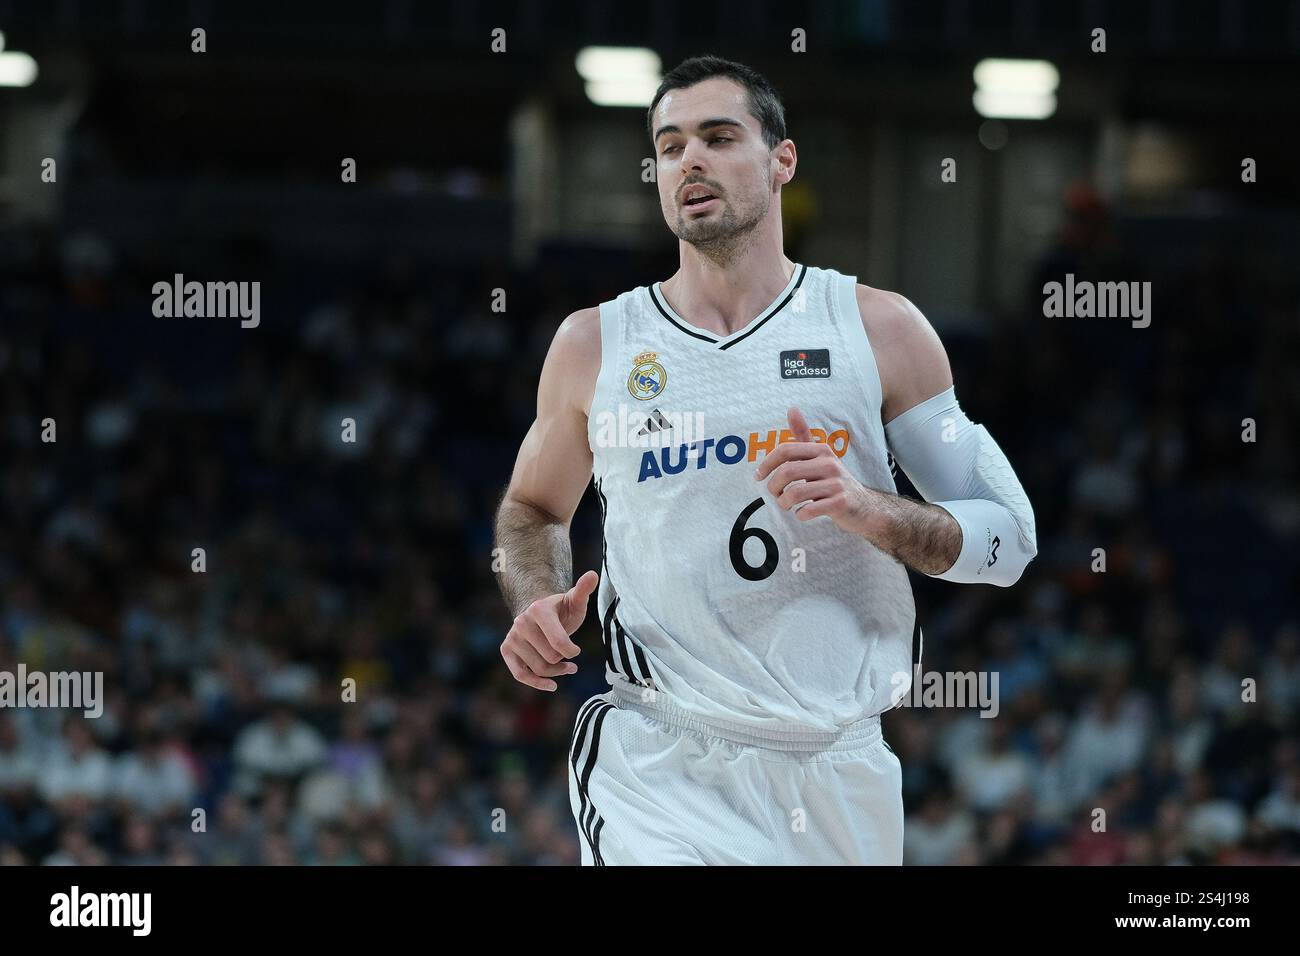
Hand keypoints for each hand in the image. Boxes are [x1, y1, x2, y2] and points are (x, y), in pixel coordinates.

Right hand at [501, 569, 596, 691]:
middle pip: (550, 658)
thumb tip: (593, 575)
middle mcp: (521, 622)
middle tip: (569, 656)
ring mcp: (512, 636)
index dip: (572, 650)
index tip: (576, 650)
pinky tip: (552, 686)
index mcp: (539, 609)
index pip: (559, 643)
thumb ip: (583, 590)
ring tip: (564, 667)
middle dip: (563, 660)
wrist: (539, 614)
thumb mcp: (575, 601)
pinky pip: (520, 674)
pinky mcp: (506, 649)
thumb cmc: (562, 610)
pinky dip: (536, 683)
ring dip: (556, 672)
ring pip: (539, 669)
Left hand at [754, 407, 873, 535]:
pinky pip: (809, 510)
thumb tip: (792, 408)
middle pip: (787, 472)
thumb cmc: (833, 480)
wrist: (863, 505)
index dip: (766, 463)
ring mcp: (836, 484)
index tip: (758, 476)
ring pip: (795, 493)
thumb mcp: (820, 456)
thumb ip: (804, 435)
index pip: (785, 450)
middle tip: (775, 494)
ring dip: (784, 503)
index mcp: (821, 450)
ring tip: (786, 505)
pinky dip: (800, 514)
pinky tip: (802, 513)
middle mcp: (829, 464)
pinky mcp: (840, 503)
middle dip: (773, 486)